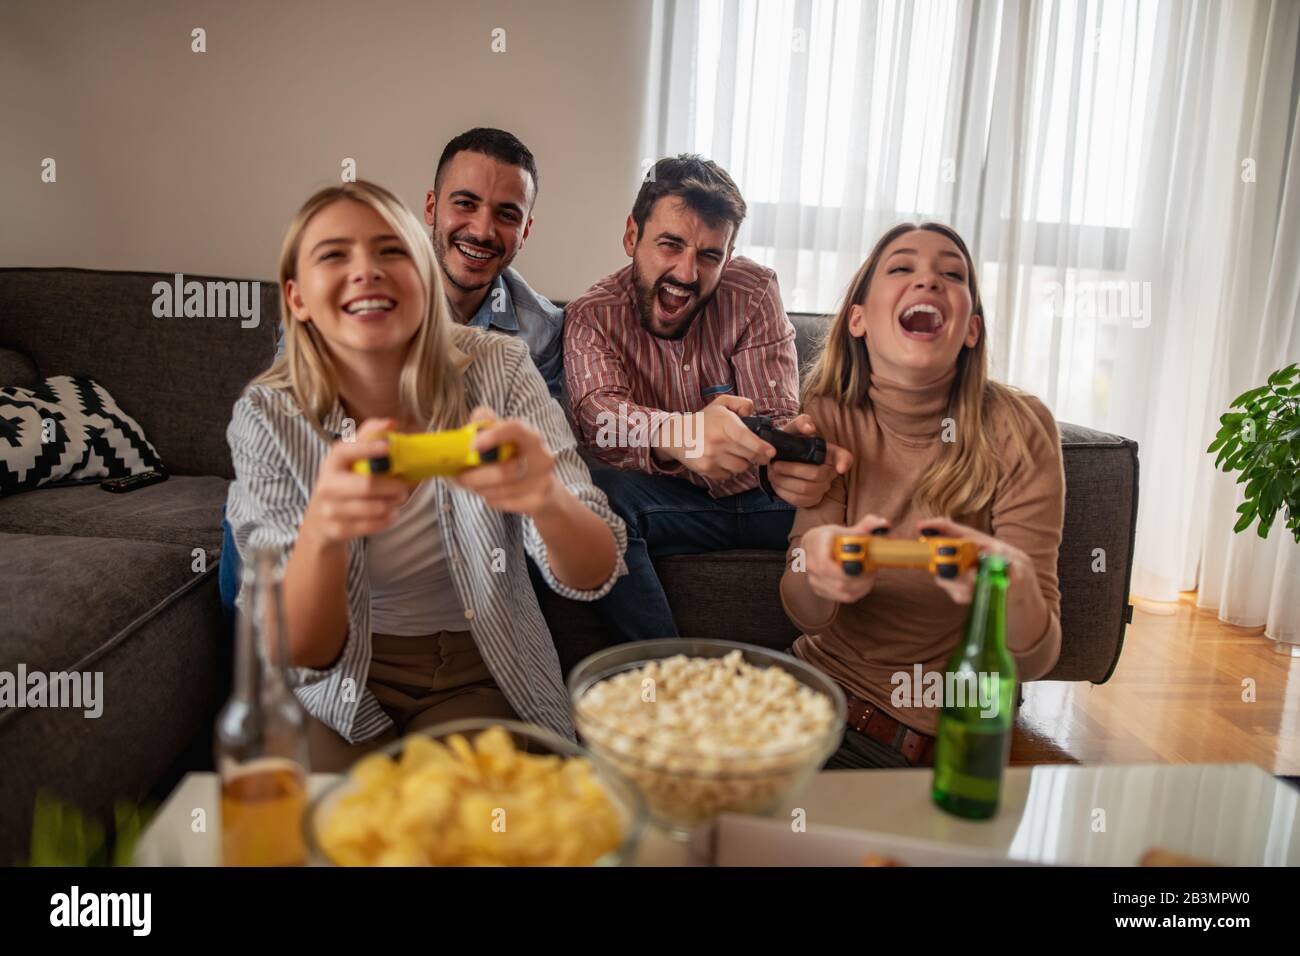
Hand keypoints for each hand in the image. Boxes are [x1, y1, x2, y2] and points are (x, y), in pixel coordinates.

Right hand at [300, 418, 410, 547]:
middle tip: (403, 487)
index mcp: (332, 462)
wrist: (320, 522)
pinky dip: (388, 519)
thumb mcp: (349, 459)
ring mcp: (330, 509)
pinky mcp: (338, 530)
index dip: (369, 448)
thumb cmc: (343, 483)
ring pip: (375, 508)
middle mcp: (327, 485)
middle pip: (367, 485)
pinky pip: (373, 525)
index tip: (389, 446)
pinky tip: (389, 513)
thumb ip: (368, 437)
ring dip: (393, 504)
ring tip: (397, 500)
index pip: (348, 450)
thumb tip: (391, 422)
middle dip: (392, 486)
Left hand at [455, 405, 557, 515]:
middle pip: (504, 469)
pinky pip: (506, 503)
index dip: (493, 436)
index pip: (515, 429)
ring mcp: (543, 480)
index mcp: (531, 436)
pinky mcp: (539, 500)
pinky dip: (493, 500)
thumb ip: (487, 425)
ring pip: (502, 489)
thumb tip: (474, 421)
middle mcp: (542, 456)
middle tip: (460, 477)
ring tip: (473, 485)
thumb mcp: (504, 437)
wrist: (544, 488)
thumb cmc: (516, 457)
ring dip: (481, 489)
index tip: (472, 446)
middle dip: (476, 476)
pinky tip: (490, 494)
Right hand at [676, 394, 774, 480]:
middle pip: (748, 456)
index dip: (761, 447)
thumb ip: (741, 403)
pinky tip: (724, 460)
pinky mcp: (707, 470)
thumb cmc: (703, 420)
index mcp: (723, 423)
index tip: (771, 452)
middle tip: (761, 453)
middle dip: (758, 456)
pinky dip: (730, 470)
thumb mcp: (721, 404)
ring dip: (743, 463)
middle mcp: (717, 441)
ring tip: (736, 453)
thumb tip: (752, 412)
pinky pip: (729, 475)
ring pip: (741, 467)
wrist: (676, 435)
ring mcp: (711, 457)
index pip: (745, 437)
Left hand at [766, 414, 853, 507]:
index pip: (845, 457)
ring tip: (773, 473)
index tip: (840, 468)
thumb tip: (810, 429)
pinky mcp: (811, 500)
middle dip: (793, 469)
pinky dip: (783, 491)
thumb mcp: (794, 429)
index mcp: (830, 452)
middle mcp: (830, 471)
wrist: (778, 460)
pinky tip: (776, 483)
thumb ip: (801, 423)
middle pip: (817, 474)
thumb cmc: (791, 443)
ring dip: (784, 481)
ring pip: (806, 488)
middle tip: (775, 465)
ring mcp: (822, 487)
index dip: (845, 463)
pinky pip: (798, 500)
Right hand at [797, 514, 890, 603]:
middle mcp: (810, 563)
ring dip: (861, 586)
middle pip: (838, 582)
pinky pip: (841, 597)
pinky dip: (857, 592)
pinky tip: (863, 583)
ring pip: (841, 592)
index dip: (848, 570)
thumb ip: (867, 524)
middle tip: (872, 571)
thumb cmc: (832, 537)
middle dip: (861, 580)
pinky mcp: (819, 589)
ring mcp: (813, 578)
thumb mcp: (847, 528)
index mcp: (816, 543)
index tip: (865, 566)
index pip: (826, 564)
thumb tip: (884, 523)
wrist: (814, 545)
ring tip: (869, 576)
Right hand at [915, 517, 1032, 604]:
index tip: (921, 527)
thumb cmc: (1019, 574)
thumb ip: (1014, 567)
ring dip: (956, 585)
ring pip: (944, 575)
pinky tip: (973, 598)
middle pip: (941, 554)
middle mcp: (964, 555)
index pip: (953, 530)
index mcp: (977, 542)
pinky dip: (960, 596)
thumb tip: (1008, 568)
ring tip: (973, 593)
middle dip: (946, 565)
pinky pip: (952, 591)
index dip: (936, 526)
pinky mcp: (959, 588)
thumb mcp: (1021, 567)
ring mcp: (959, 572)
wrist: (1018, 597)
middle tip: (968, 578)